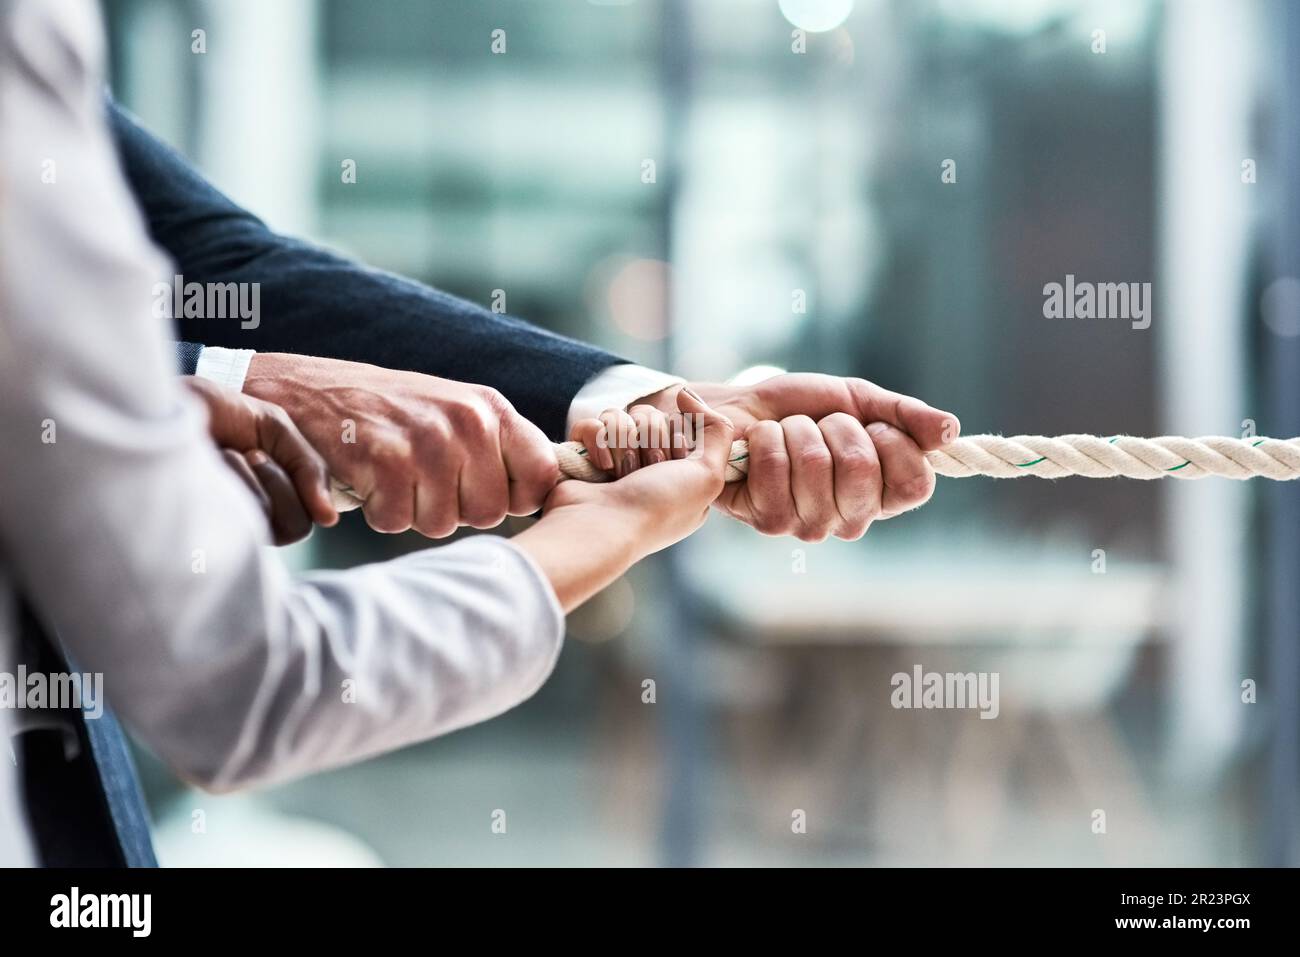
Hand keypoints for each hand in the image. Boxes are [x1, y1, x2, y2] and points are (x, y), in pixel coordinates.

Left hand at [183, 377, 337, 544]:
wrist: (165, 403)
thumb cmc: (215, 413)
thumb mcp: (276, 429)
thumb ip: (310, 469)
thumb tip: (329, 518)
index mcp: (272, 492)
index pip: (309, 513)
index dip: (302, 484)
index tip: (265, 451)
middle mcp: (253, 515)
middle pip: (299, 526)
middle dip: (280, 482)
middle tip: (251, 453)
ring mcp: (233, 526)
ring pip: (277, 525)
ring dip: (258, 480)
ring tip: (227, 455)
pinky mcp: (212, 531)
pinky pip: (251, 521)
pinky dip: (239, 484)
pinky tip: (214, 465)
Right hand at [243, 353, 558, 536]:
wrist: (304, 391)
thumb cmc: (385, 411)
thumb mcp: (451, 410)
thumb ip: (496, 445)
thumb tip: (541, 493)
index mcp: (490, 408)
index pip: (542, 474)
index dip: (517, 498)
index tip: (486, 494)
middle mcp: (467, 421)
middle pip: (490, 513)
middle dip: (455, 510)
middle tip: (421, 482)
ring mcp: (427, 441)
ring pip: (442, 524)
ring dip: (412, 512)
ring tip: (392, 476)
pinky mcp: (386, 461)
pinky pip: (397, 522)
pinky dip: (378, 513)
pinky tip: (367, 480)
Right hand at [515, 389, 733, 609]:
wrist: (602, 528)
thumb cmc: (658, 508)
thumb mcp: (708, 476)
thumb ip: (718, 433)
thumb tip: (686, 394)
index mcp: (677, 473)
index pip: (679, 424)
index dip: (678, 438)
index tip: (675, 464)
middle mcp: (645, 467)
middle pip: (650, 417)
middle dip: (650, 440)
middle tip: (646, 471)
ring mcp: (613, 462)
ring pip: (620, 416)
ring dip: (622, 441)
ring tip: (619, 472)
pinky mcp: (584, 458)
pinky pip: (591, 424)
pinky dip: (596, 440)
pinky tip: (600, 465)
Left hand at [640, 373, 959, 541]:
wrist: (738, 409)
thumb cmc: (800, 409)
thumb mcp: (858, 400)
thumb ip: (906, 415)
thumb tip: (950, 430)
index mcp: (882, 494)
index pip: (916, 485)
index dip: (895, 445)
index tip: (873, 425)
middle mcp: (852, 519)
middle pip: (864, 472)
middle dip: (838, 429)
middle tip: (821, 425)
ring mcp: (812, 525)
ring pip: (818, 468)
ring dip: (798, 432)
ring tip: (787, 433)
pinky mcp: (771, 522)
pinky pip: (778, 472)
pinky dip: (767, 442)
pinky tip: (759, 446)